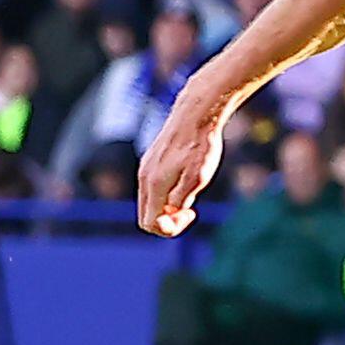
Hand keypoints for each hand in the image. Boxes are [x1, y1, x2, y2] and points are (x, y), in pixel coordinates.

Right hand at [134, 89, 226, 236]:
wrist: (196, 115)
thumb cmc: (200, 146)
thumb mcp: (197, 178)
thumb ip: (180, 200)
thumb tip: (171, 213)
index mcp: (154, 185)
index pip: (151, 224)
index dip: (171, 229)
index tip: (191, 214)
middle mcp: (144, 178)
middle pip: (146, 217)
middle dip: (167, 221)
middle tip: (190, 210)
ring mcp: (145, 169)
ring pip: (149, 202)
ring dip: (167, 207)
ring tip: (190, 192)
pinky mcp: (150, 162)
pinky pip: (152, 189)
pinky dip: (165, 194)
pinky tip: (184, 180)